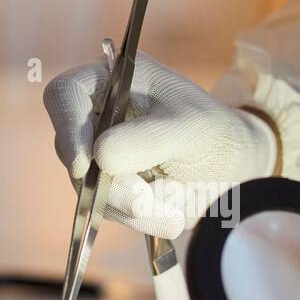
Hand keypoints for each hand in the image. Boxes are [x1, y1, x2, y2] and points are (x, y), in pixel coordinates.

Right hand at [42, 54, 274, 238]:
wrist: (234, 171)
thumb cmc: (214, 134)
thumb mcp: (190, 129)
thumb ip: (149, 138)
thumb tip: (100, 155)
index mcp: (113, 81)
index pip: (65, 94)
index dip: (67, 126)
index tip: (83, 163)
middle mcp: (99, 117)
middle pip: (71, 151)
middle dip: (110, 183)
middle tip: (145, 199)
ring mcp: (100, 156)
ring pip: (88, 189)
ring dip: (130, 206)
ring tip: (173, 208)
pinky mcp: (109, 189)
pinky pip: (107, 211)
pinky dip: (139, 218)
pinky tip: (169, 213)